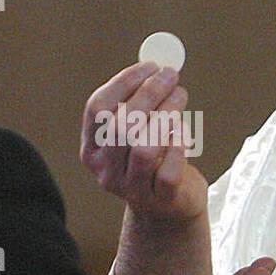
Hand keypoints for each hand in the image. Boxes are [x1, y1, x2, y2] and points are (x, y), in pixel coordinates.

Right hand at [81, 61, 207, 223]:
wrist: (168, 208)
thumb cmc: (154, 160)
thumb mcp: (137, 132)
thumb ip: (138, 103)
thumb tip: (157, 66)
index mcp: (92, 149)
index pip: (97, 109)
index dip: (124, 82)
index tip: (150, 66)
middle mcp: (106, 171)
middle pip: (121, 126)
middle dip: (149, 94)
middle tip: (171, 75)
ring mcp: (131, 189)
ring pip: (143, 149)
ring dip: (166, 115)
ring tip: (180, 98)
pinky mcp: (160, 201)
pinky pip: (168, 171)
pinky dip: (178, 145)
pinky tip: (184, 132)